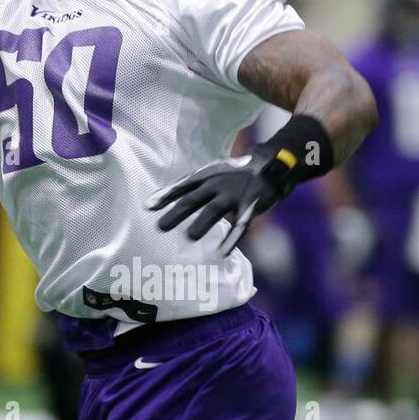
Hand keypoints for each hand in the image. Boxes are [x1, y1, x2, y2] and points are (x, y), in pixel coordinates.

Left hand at [148, 150, 291, 256]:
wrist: (270, 166)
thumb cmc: (234, 174)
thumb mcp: (211, 175)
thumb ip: (190, 187)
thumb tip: (161, 201)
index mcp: (206, 176)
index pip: (182, 186)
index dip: (165, 196)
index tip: (148, 207)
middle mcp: (217, 184)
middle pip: (193, 199)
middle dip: (176, 213)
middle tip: (161, 227)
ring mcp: (234, 194)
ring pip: (214, 210)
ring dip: (201, 223)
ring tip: (189, 237)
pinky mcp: (251, 206)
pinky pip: (240, 225)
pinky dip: (231, 240)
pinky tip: (222, 253)